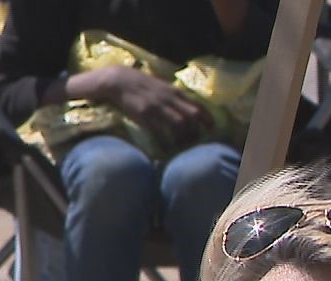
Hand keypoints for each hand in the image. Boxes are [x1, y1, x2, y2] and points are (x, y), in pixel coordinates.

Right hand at [92, 67, 212, 145]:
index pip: (197, 105)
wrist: (119, 81)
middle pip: (191, 116)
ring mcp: (157, 107)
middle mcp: (169, 99)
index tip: (211, 128)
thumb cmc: (141, 84)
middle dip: (197, 130)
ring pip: (179, 125)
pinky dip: (165, 142)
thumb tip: (188, 106)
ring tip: (183, 147)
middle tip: (196, 141)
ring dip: (184, 138)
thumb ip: (175, 96)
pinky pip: (160, 132)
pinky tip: (166, 149)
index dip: (207, 118)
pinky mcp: (145, 115)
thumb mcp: (162, 86)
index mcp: (174, 91)